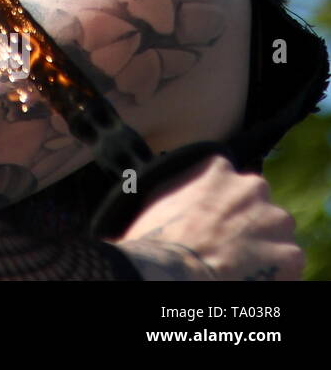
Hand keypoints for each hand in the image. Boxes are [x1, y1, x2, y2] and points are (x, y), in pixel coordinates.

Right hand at [112, 155, 302, 280]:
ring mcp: (275, 221)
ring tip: (237, 263)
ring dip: (262, 243)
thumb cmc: (157, 236)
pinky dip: (272, 271)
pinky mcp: (290, 255)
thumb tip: (178, 189)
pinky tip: (249, 277)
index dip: (218, 200)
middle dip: (245, 219)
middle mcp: (252, 187)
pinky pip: (285, 262)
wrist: (176, 270)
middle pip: (255, 201)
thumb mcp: (159, 195)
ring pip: (275, 231)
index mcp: (218, 169)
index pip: (226, 177)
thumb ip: (180, 184)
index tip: (210, 217)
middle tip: (224, 242)